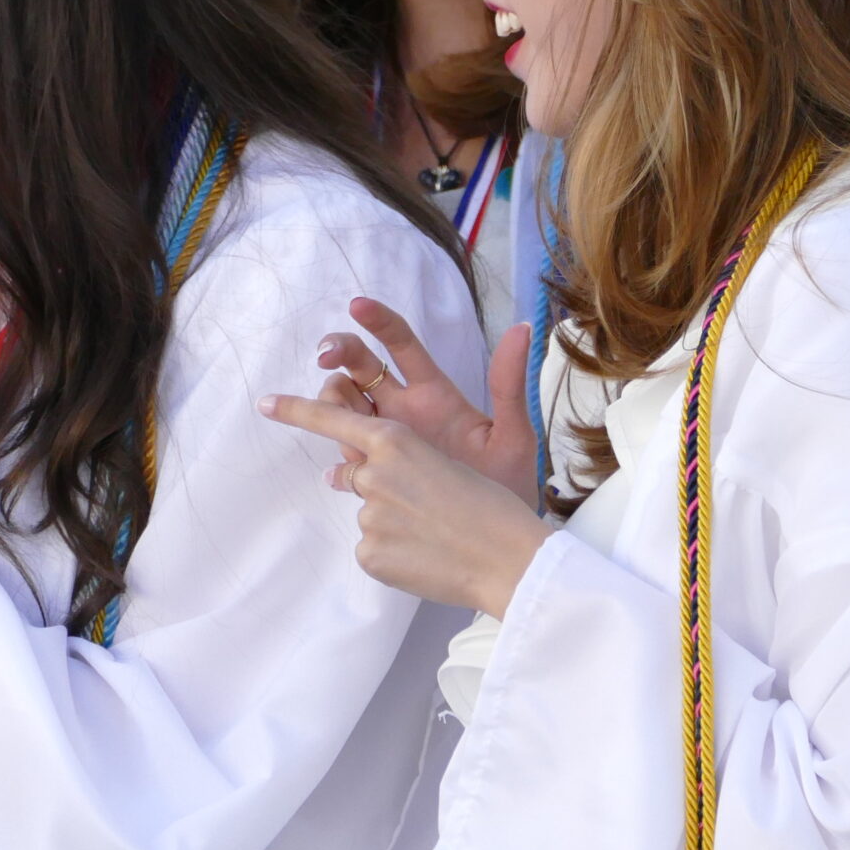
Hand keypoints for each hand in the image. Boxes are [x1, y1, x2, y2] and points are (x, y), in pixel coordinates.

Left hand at [261, 390, 550, 617]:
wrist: (511, 561)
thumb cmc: (493, 505)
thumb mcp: (447, 461)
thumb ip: (394, 457)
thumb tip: (338, 471)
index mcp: (396, 439)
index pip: (334, 419)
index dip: (296, 410)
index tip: (264, 403)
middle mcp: (374, 473)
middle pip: (353, 473)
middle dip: (375, 485)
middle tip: (421, 503)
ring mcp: (368, 515)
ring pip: (369, 513)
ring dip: (394, 522)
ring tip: (438, 534)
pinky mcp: (368, 554)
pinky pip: (372, 549)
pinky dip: (394, 553)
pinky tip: (426, 557)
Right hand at [318, 297, 539, 503]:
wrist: (497, 543)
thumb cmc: (509, 485)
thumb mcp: (514, 436)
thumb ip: (510, 385)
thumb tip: (523, 327)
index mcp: (434, 393)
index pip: (400, 343)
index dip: (379, 321)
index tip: (357, 306)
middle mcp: (403, 409)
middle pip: (358, 366)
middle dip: (337, 351)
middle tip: (327, 358)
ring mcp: (385, 440)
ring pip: (343, 404)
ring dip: (333, 402)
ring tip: (345, 424)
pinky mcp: (373, 471)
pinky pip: (343, 452)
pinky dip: (336, 452)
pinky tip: (341, 470)